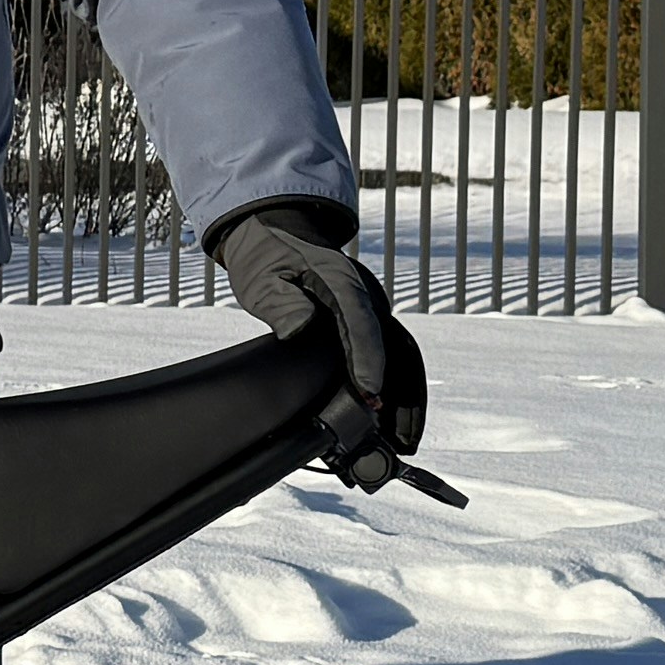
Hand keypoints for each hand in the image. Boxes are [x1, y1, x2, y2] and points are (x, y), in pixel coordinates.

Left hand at [213, 203, 419, 486]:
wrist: (275, 230)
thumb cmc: (266, 256)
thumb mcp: (262, 278)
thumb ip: (282, 304)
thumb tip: (299, 330)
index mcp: (341, 282)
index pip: (361, 325)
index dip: (368, 362)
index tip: (370, 396)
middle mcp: (365, 295)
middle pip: (393, 345)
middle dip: (398, 390)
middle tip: (396, 431)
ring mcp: (369, 305)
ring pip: (398, 352)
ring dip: (402, 391)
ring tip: (403, 434)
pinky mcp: (366, 316)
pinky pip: (388, 349)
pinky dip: (393, 380)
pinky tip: (387, 410)